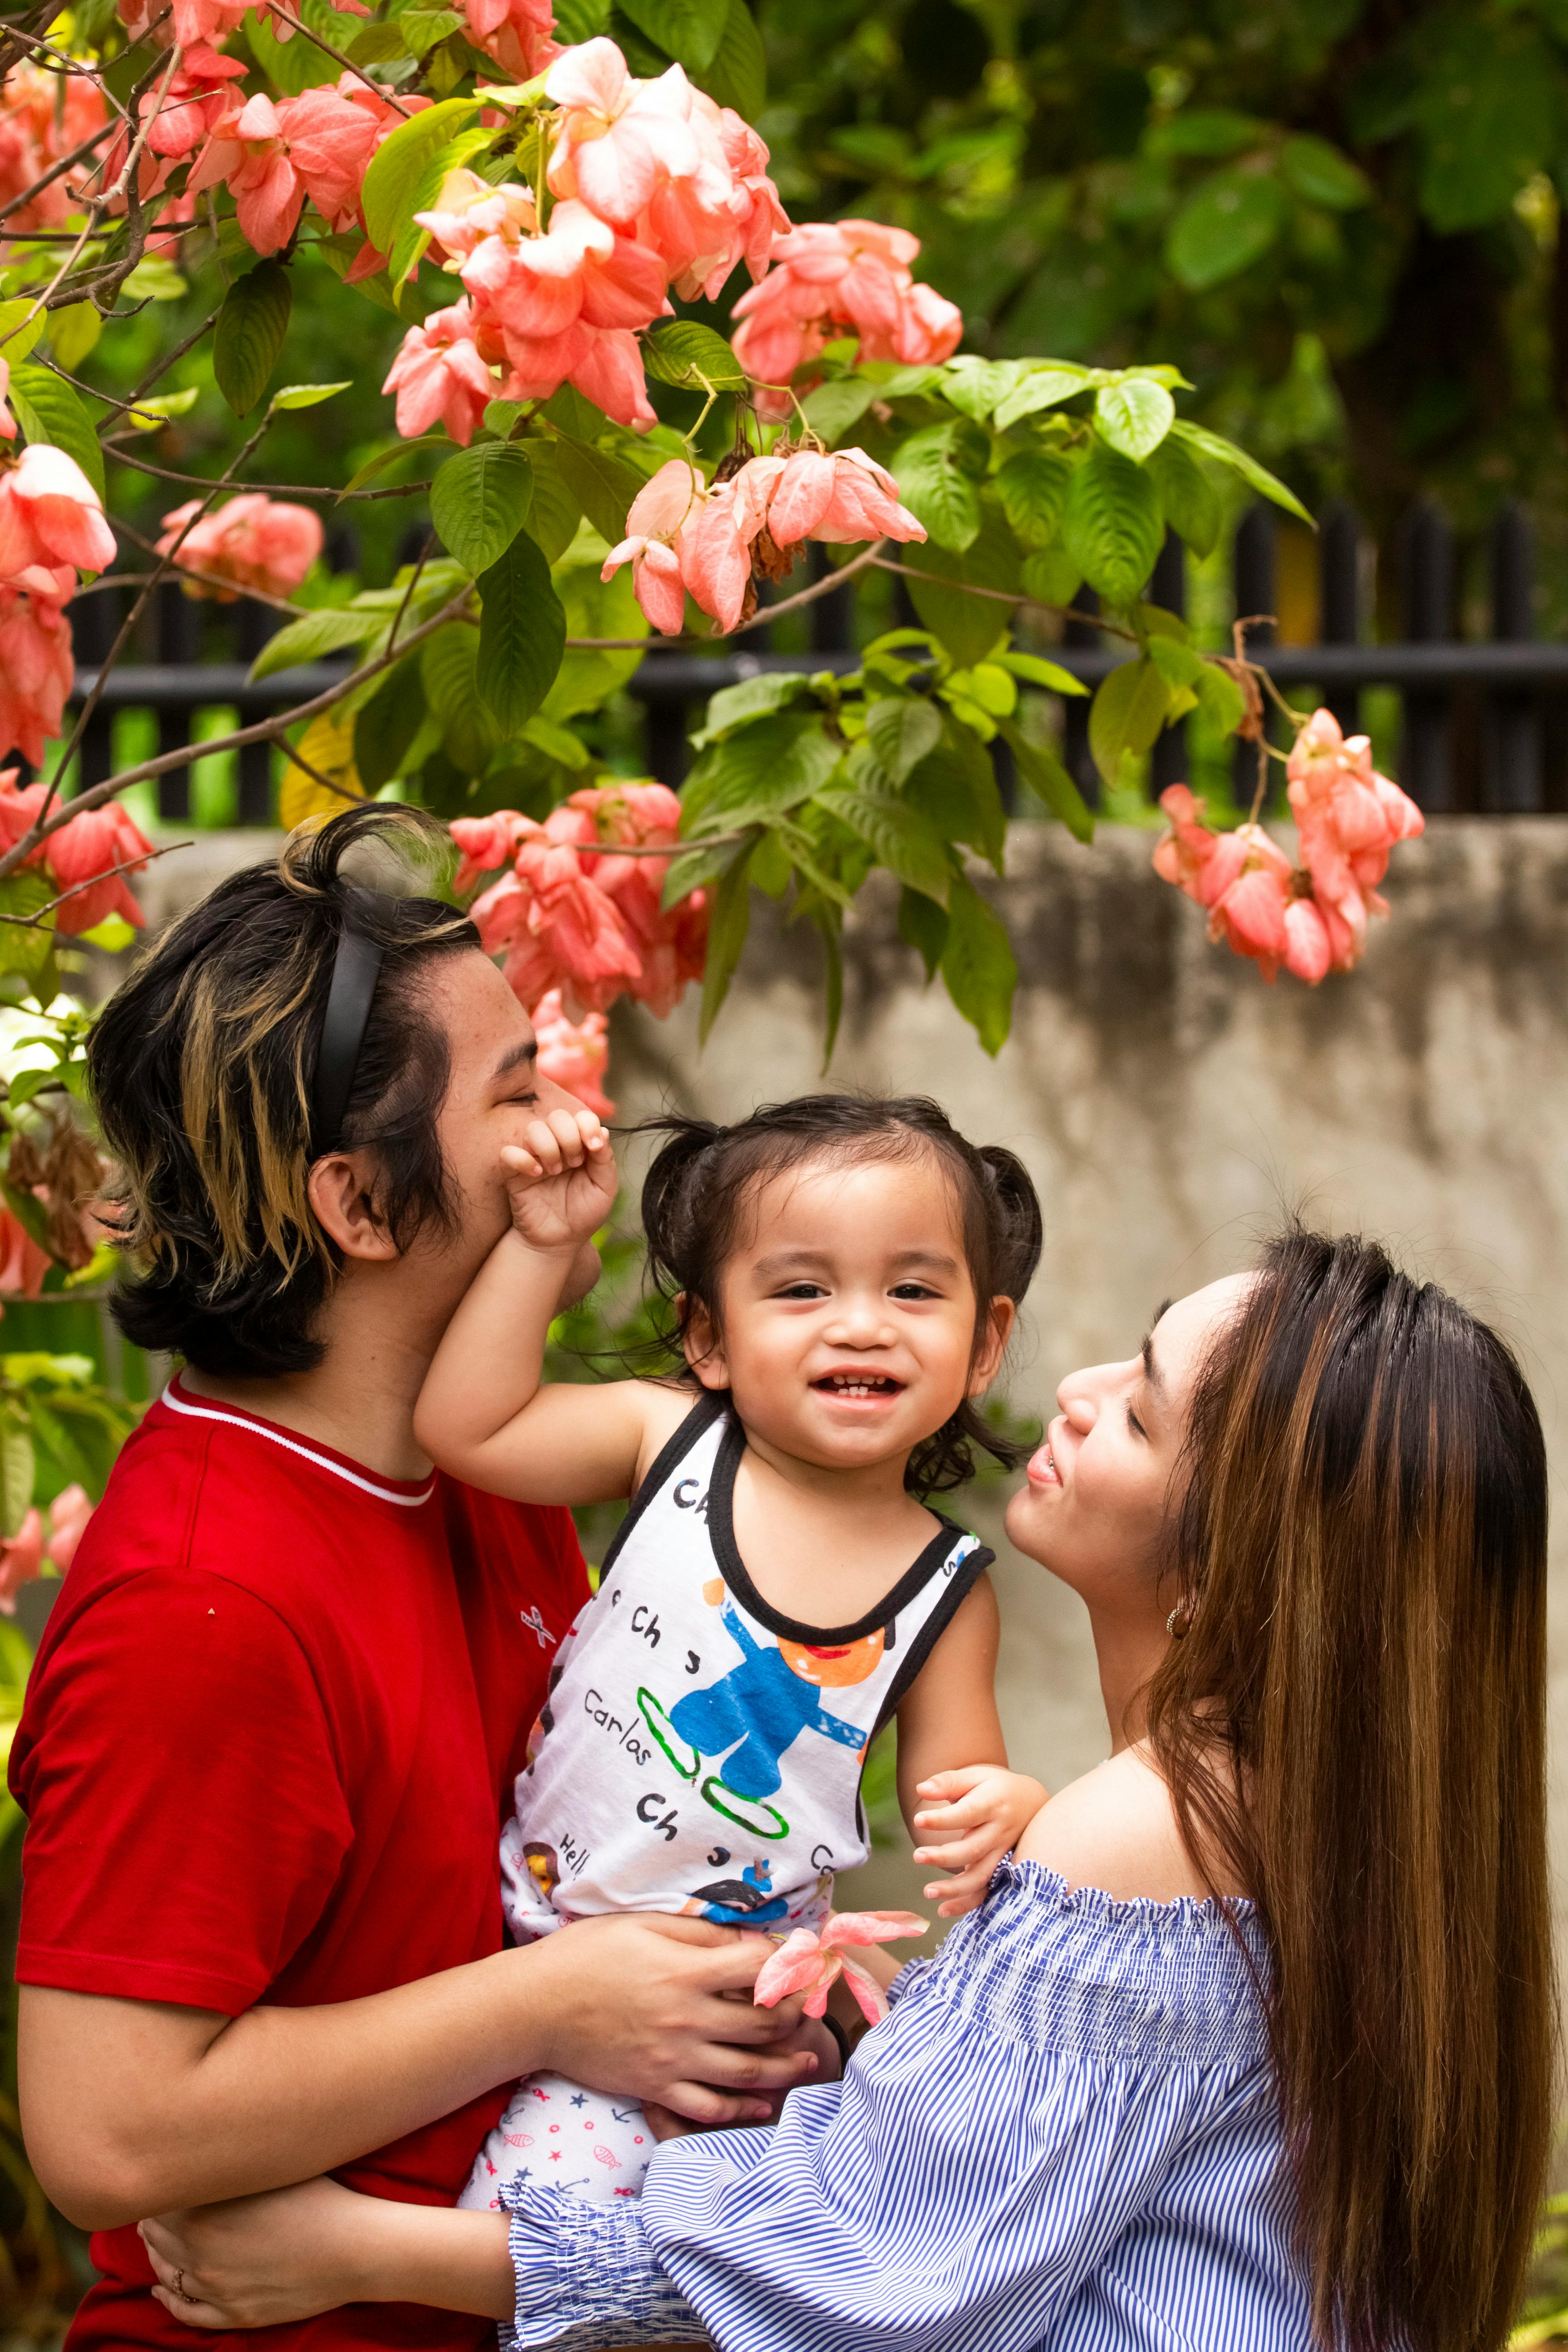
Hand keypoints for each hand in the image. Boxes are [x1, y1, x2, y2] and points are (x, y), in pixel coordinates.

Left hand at [141, 2178, 383, 2330]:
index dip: (158, 2190)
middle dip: (153, 2221)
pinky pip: (186, 2312)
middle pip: (156, 2239)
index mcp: (203, 2217)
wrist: (354, 2248)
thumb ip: (226, 2166)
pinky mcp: (234, 2315)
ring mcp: (216, 2291)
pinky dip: (168, 2300)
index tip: (164, 2178)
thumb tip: (197, 2155)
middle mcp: (201, 2256)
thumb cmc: (319, 2199)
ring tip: (156, 2241)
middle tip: (157, 2205)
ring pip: (167, 2274)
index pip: (158, 2203)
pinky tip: (161, 2289)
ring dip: (157, 2256)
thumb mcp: (268, 2170)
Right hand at [500, 1107, 616, 1255]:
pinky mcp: (514, 1173)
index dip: (588, 1125)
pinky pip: (508, 1152)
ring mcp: (534, 1157)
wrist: (560, 1241)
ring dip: (549, 1148)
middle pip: (557, 1117)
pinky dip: (523, 1160)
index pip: (581, 1116)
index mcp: (580, 1145)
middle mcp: (557, 1146)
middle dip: (570, 1137)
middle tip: (575, 1163)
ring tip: (556, 1171)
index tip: (594, 1147)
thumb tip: (603, 1131)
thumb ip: (605, 1159)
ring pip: (534, 1129)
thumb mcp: (604, 1188)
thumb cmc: (584, 1214)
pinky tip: (536, 1175)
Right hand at [527, 1913, 825, 2125]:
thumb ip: (701, 1933)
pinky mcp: (655, 2088)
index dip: (790, 1964)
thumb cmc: (588, 1954)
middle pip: (765, 2024)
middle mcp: (687, 2019)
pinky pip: (708, 2108)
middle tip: (813, 2010)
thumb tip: (750, 1940)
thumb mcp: (646, 1924)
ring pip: (747, 2072)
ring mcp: (672, 2060)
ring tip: (808, 2061)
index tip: (804, 1963)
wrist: (536, 2007)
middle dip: (797, 2016)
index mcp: (687, 1971)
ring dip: (785, 2067)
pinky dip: (741, 2110)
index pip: (760, 1970)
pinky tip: (762, 2104)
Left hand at [912, 1765, 1048, 1917]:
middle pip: (973, 1848)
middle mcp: (1000, 1831)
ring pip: (981, 1876)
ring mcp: (1003, 1854)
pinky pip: (987, 1891)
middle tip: (917, 1856)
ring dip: (955, 1888)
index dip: (943, 1819)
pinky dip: (967, 1903)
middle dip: (944, 1856)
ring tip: (928, 1891)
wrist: (1032, 1802)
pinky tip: (943, 1910)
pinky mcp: (1002, 1870)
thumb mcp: (976, 1776)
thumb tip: (921, 1789)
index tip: (918, 1819)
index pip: (968, 1813)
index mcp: (993, 1803)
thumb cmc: (995, 1787)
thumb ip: (948, 1782)